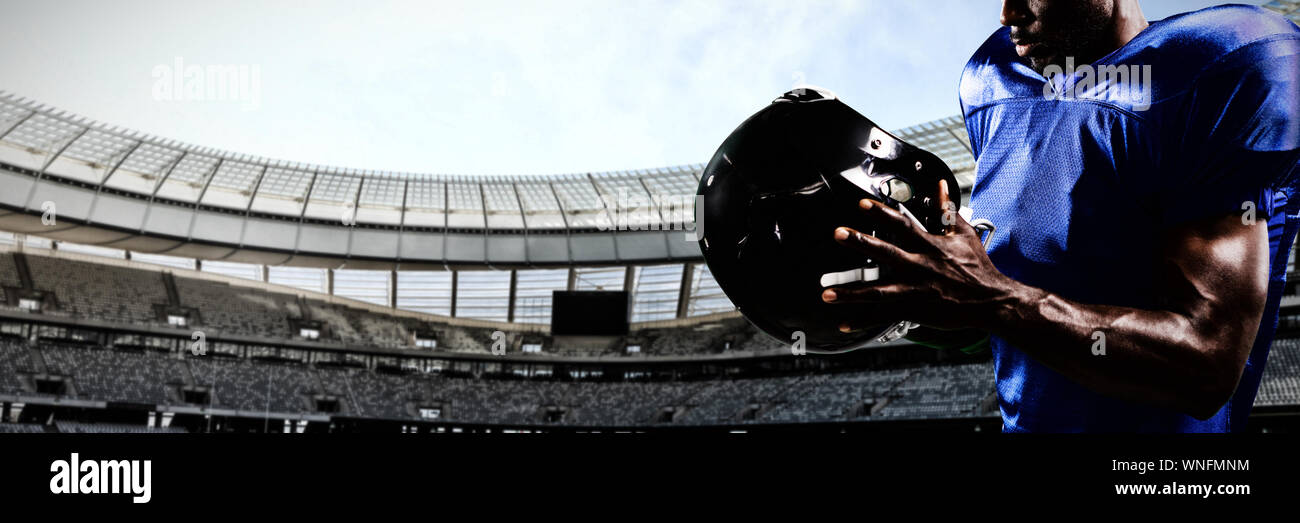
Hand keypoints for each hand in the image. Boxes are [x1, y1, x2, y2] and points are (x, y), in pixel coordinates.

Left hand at [820, 180, 1016, 330]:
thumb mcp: (963, 233)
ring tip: (827, 294)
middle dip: (860, 242)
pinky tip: (842, 323)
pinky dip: (862, 321)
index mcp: (929, 246)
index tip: (862, 205)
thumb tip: (940, 185)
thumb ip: (946, 209)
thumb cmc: (977, 266)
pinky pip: (883, 317)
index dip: (882, 213)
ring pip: (877, 291)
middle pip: (885, 252)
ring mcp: (915, 290)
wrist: (991, 300)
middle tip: (838, 234)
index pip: (902, 225)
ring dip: (850, 293)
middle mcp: (919, 267)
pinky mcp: (914, 310)